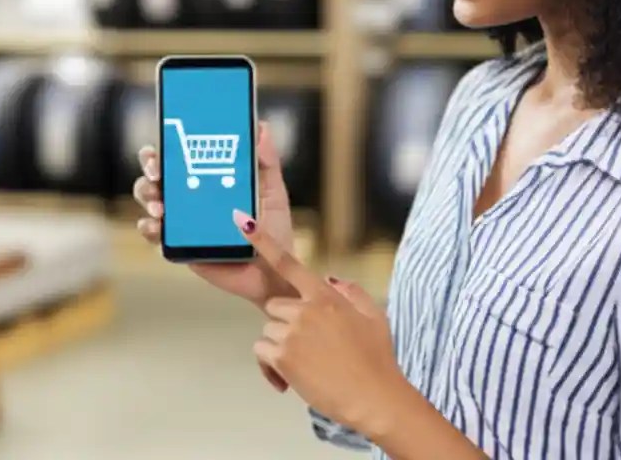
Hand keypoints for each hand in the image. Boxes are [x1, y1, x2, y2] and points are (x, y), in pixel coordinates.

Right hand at [133, 122, 298, 310]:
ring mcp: (179, 220)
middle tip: (158, 174)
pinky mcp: (177, 245)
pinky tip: (157, 225)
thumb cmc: (273, 231)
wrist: (272, 274)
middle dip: (150, 168)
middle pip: (156, 173)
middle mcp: (188, 196)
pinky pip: (151, 233)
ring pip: (148, 198)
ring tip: (160, 205)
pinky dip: (147, 227)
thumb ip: (267, 162)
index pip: (179, 154)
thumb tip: (262, 128)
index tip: (165, 144)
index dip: (165, 145)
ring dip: (146, 195)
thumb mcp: (273, 193)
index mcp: (208, 178)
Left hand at [239, 215, 408, 437]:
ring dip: (280, 346)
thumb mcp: (374, 318)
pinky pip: (262, 352)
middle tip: (311, 346)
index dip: (262, 241)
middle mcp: (305, 310)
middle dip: (287, 322)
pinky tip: (292, 378)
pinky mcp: (282, 356)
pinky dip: (271, 365)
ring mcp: (291, 332)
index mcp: (326, 297)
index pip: (288, 263)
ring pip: (268, 330)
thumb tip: (331, 279)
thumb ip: (351, 293)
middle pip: (275, 305)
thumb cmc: (378, 361)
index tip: (243, 221)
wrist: (375, 399)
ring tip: (308, 365)